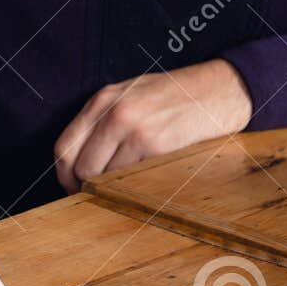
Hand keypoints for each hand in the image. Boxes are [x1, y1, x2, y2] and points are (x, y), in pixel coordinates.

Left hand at [53, 59, 252, 192]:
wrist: (222, 89)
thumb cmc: (176, 96)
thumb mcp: (131, 94)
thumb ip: (103, 120)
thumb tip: (81, 162)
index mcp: (103, 99)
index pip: (64, 147)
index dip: (65, 176)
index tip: (74, 188)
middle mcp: (114, 112)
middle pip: (79, 167)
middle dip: (85, 188)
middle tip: (98, 197)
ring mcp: (135, 129)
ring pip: (103, 177)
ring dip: (111, 189)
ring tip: (127, 187)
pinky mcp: (156, 145)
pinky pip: (129, 179)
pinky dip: (132, 187)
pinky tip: (145, 183)